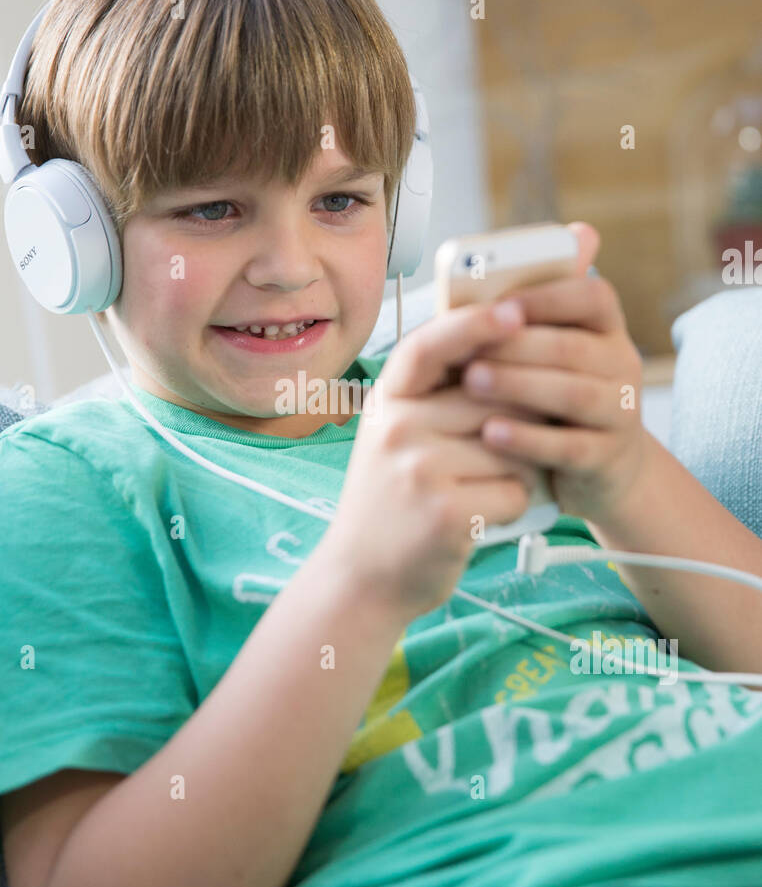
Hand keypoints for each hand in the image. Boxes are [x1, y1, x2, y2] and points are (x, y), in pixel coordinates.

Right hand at [322, 300, 542, 620]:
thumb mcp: (396, 433)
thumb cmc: (393, 497)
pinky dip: (515, 506)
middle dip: (524, 415)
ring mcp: (421, 471)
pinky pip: (516, 491)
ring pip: (512, 446)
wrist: (363, 575)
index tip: (514, 310)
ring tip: (488, 486)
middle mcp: (397, 428)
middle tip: (522, 437)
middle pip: (493, 398)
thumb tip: (502, 339)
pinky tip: (486, 516)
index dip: (473, 324)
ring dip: (520, 467)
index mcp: (388, 400)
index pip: (431, 344)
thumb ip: (434, 393)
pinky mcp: (449, 514)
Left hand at [460, 224, 649, 526]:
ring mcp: (621, 413)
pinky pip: (570, 446)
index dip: (546, 297)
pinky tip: (490, 433)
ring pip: (574, 395)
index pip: (593, 296)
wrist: (597, 465)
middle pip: (574, 348)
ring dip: (519, 386)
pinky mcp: (606, 458)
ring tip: (472, 382)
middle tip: (467, 348)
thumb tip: (469, 285)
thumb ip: (520, 318)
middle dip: (516, 346)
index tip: (498, 305)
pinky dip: (528, 439)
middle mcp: (623, 365)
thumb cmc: (551, 393)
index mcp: (607, 328)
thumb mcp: (545, 352)